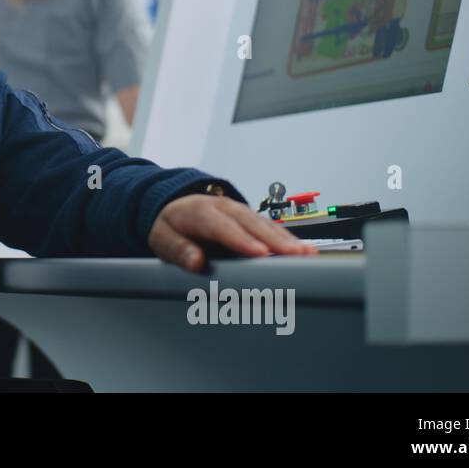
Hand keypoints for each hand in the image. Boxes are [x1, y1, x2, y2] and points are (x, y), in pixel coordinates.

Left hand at [148, 193, 316, 272]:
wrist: (173, 206)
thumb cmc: (169, 226)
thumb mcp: (162, 238)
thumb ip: (178, 250)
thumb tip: (195, 262)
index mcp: (200, 211)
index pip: (223, 227)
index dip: (242, 240)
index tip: (260, 253)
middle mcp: (224, 207)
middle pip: (251, 223)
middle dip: (273, 239)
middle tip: (294, 255)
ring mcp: (238, 210)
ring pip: (264, 223)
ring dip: (286, 238)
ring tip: (306, 253)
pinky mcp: (248, 218)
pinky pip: (269, 226)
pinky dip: (286, 237)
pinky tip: (302, 249)